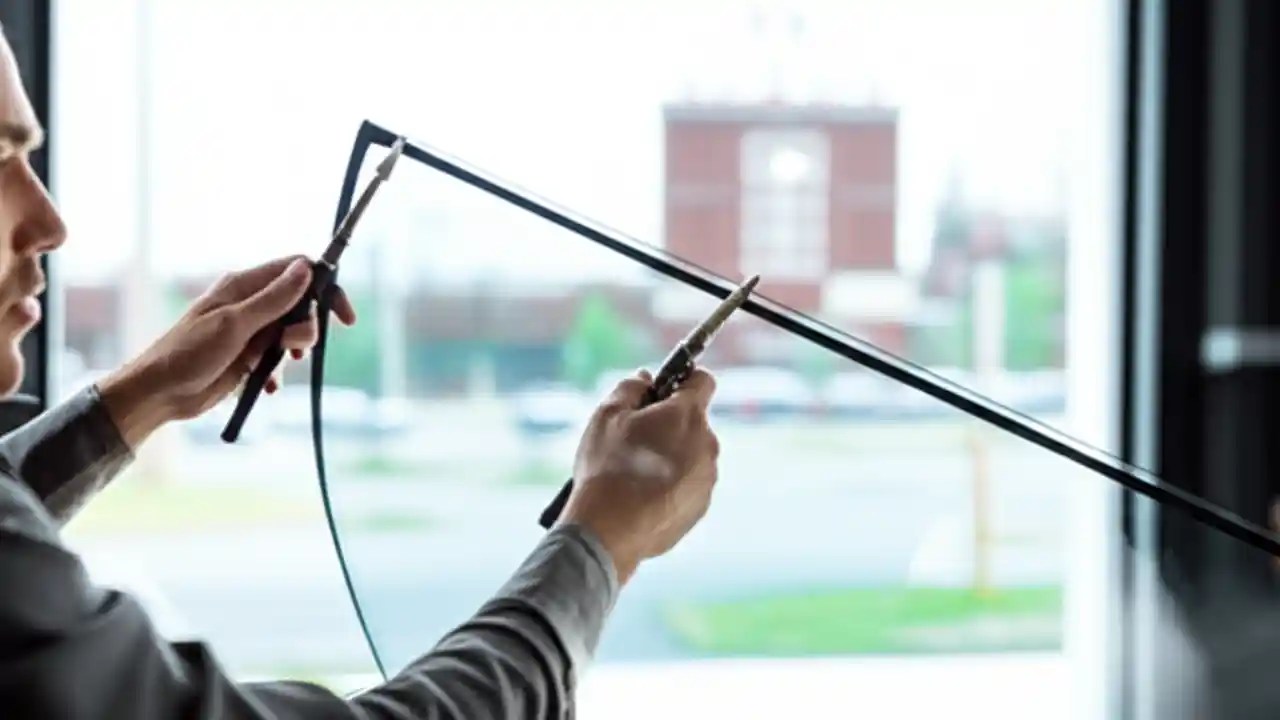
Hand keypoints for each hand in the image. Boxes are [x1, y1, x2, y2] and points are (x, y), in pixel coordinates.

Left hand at [98, 255, 355, 447]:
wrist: (160, 394)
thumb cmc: (188, 354)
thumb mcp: (235, 324)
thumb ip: (274, 298)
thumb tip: (306, 269)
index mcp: (244, 285)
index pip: (297, 271)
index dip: (325, 289)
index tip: (344, 318)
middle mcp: (250, 303)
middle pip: (301, 305)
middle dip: (306, 329)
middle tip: (292, 349)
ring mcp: (250, 330)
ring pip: (292, 333)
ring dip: (292, 352)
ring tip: (272, 367)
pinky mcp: (249, 355)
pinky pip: (278, 358)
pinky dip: (278, 371)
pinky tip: (266, 385)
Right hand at [559, 368, 719, 584]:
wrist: (609, 530)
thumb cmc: (607, 467)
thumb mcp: (607, 415)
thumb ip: (631, 387)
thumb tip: (645, 379)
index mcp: (688, 415)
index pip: (703, 380)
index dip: (682, 380)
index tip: (661, 391)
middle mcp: (707, 445)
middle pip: (693, 422)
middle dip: (670, 424)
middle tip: (635, 437)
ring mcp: (707, 479)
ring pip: (692, 455)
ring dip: (672, 456)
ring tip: (635, 473)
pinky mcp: (701, 507)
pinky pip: (689, 485)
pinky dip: (672, 485)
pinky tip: (643, 496)